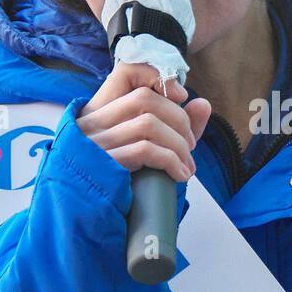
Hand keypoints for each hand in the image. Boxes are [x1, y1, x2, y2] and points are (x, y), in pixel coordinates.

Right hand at [76, 62, 212, 182]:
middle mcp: (92, 123)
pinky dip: (171, 161)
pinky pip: (145, 150)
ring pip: (149, 124)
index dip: (156, 77)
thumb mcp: (148, 149)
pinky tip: (179, 176)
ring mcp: (95, 143)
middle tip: (190, 145)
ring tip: (186, 166)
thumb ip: (175, 126)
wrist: (89, 219)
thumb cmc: (120, 182)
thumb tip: (203, 103)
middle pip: (145, 98)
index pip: (125, 72)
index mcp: (99, 113)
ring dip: (178, 145)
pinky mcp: (104, 165)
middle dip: (178, 119)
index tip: (180, 96)